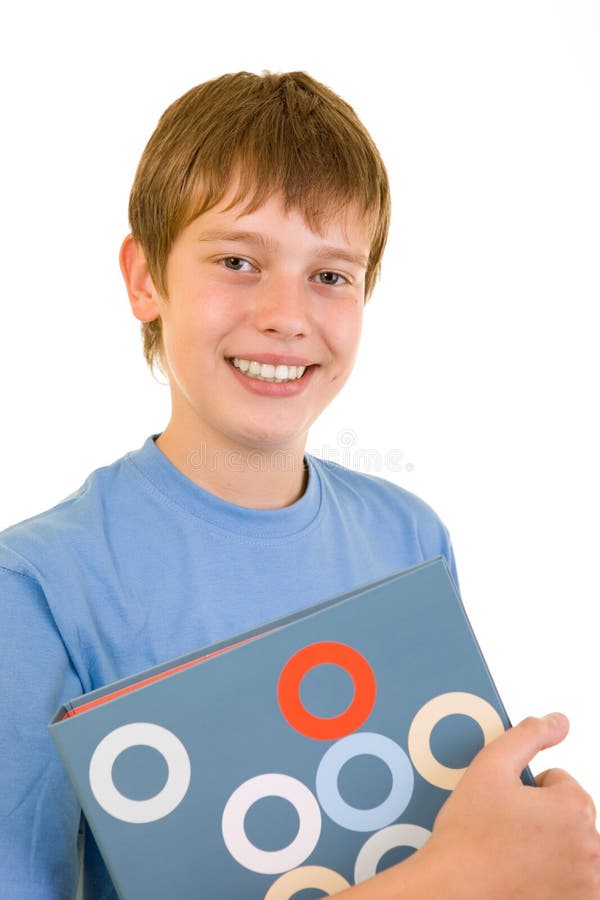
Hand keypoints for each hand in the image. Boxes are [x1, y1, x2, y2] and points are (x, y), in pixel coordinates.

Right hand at [424, 713, 599, 898]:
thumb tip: (558, 721)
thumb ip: (528, 734)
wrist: (450, 892)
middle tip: (506, 833)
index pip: (559, 782)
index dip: (527, 790)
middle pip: (568, 816)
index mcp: (575, 808)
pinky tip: (524, 877)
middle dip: (542, 819)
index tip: (506, 808)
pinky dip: (553, 879)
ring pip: (571, 849)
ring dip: (550, 849)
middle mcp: (592, 849)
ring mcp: (587, 885)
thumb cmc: (467, 836)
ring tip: (513, 858)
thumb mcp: (490, 766)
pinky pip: (571, 881)